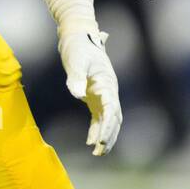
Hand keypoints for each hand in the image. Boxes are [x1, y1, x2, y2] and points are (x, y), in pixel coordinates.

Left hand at [58, 29, 121, 155]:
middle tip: (100, 152)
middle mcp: (109, 90)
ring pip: (109, 120)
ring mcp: (103, 94)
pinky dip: (96, 129)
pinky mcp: (95, 96)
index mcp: (107, 83)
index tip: (100, 140)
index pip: (111, 110)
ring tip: (97, 153)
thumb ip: (76, 77)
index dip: (107, 126)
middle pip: (114, 118)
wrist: (78, 35)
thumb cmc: (78, 47)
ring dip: (105, 136)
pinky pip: (99, 117)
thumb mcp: (75, 61)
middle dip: (109, 136)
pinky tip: (89, 142)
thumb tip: (78, 94)